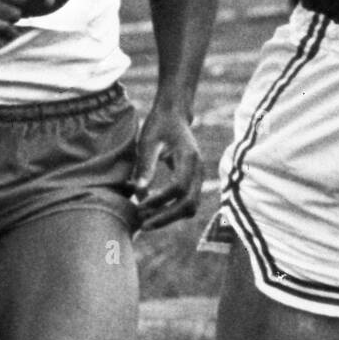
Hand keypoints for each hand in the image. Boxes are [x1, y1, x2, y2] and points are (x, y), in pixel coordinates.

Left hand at [132, 106, 202, 231]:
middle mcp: (198, 169)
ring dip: (170, 216)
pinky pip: (188, 202)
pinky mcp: (195, 180)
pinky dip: (173, 210)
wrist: (174, 115)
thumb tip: (139, 193)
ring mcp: (199, 175)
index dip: (160, 200)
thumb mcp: (148, 142)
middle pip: (189, 203)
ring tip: (146, 220)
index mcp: (188, 157)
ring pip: (191, 206)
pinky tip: (154, 210)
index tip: (140, 206)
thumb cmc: (159, 126)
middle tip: (143, 224)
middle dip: (167, 217)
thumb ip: (145, 166)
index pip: (178, 187)